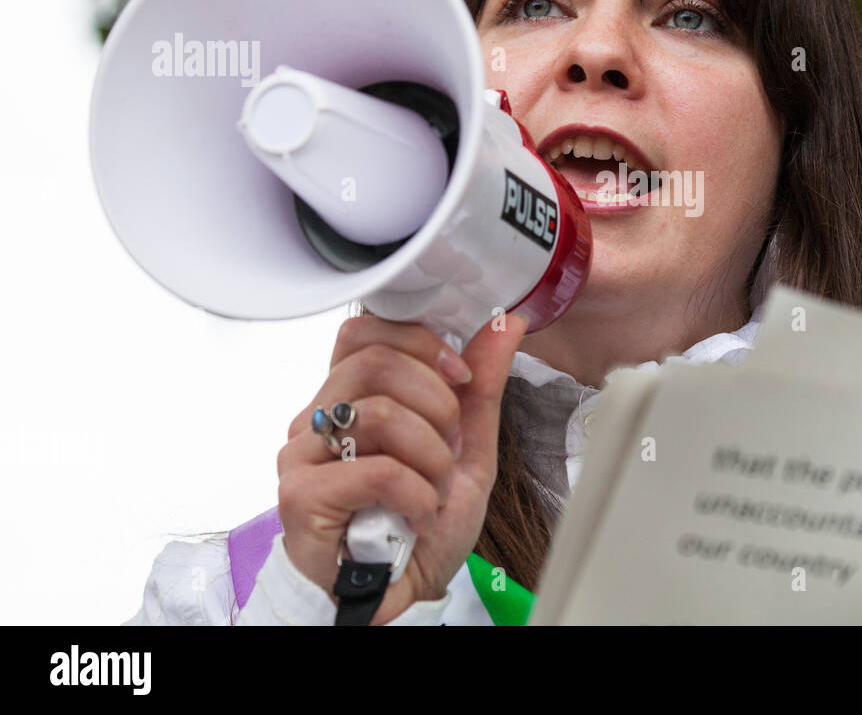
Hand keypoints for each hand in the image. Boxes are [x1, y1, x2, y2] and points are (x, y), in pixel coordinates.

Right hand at [276, 311, 528, 623]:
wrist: (401, 594)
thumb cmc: (422, 523)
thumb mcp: (468, 449)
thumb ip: (481, 386)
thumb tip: (505, 322)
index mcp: (351, 396)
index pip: (364, 329)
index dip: (419, 343)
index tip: (459, 376)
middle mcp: (317, 417)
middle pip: (375, 361)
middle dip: (436, 404)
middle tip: (448, 447)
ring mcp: (302, 455)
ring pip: (380, 413)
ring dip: (431, 457)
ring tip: (432, 490)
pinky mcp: (301, 495)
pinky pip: (377, 469)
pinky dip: (418, 496)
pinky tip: (418, 516)